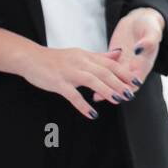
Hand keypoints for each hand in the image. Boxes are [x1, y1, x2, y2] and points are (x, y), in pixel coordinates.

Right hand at [19, 45, 144, 119]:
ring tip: (118, 101)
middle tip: (131, 94)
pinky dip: (83, 105)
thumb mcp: (80, 54)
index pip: (110, 63)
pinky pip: (72, 95)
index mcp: (86, 56)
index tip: (137, 82)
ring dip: (106, 91)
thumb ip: (100, 56)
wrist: (31, 58)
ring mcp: (69, 72)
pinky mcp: (58, 82)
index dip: (124, 72)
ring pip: (91, 81)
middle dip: (119, 83)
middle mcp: (80, 62)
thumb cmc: (56, 59)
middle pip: (103, 72)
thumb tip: (119, 54)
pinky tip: (92, 114)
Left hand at [92, 7, 164, 102]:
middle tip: (99, 96)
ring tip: (94, 95)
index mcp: (144, 64)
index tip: (118, 93)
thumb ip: (148, 41)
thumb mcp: (152, 32)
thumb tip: (139, 49)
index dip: (127, 87)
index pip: (136, 80)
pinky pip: (105, 69)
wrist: (140, 20)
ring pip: (112, 79)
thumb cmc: (149, 25)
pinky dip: (99, 75)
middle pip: (123, 84)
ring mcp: (123, 63)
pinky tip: (88, 79)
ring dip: (104, 87)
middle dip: (112, 91)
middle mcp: (133, 67)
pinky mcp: (113, 58)